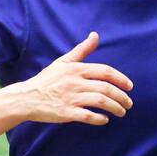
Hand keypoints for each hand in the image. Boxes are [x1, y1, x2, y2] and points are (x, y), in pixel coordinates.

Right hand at [13, 31, 133, 125]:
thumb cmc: (47, 80)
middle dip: (121, 97)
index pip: (105, 71)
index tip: (129, 87)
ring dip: (115, 108)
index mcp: (76, 69)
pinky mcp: (66, 112)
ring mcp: (70, 98)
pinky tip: (104, 120)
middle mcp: (75, 82)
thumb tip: (95, 35)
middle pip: (106, 88)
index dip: (121, 79)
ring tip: (121, 112)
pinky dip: (99, 119)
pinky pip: (87, 116)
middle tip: (128, 104)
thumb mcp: (63, 62)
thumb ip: (82, 50)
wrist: (26, 97)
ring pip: (100, 101)